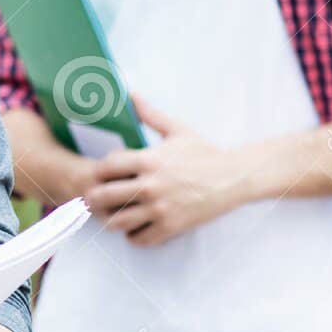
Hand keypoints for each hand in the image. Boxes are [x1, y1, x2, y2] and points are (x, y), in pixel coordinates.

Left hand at [83, 95, 248, 244]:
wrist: (235, 177)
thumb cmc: (205, 153)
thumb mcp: (177, 130)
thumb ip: (149, 113)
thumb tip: (130, 92)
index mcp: (148, 160)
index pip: (104, 167)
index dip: (100, 171)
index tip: (105, 174)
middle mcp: (150, 185)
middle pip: (102, 197)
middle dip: (96, 198)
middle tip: (100, 198)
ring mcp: (160, 208)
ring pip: (117, 222)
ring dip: (113, 219)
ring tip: (117, 214)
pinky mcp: (172, 227)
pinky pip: (140, 239)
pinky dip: (134, 235)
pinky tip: (137, 227)